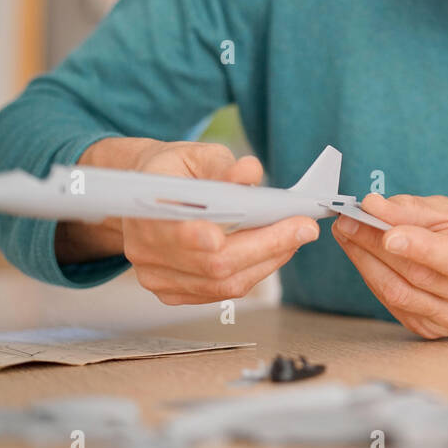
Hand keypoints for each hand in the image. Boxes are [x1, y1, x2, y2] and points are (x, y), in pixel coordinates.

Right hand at [118, 142, 318, 303]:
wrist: (151, 192)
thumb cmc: (177, 170)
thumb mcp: (197, 155)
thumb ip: (223, 165)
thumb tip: (249, 172)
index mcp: (145, 210)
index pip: (175, 231)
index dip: (202, 239)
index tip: (230, 236)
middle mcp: (144, 250)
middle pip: (213, 264)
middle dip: (265, 246)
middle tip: (303, 228)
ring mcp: (157, 276)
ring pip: (222, 284)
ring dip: (266, 261)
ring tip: (295, 237)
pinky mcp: (173, 292)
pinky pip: (220, 292)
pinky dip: (252, 272)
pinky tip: (272, 252)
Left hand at [331, 193, 447, 343]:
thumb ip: (411, 209)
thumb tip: (372, 206)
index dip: (419, 248)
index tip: (386, 233)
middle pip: (417, 276)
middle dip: (374, 246)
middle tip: (347, 222)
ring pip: (399, 295)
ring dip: (365, 263)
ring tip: (347, 235)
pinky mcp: (433, 330)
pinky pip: (394, 306)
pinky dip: (373, 279)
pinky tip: (363, 258)